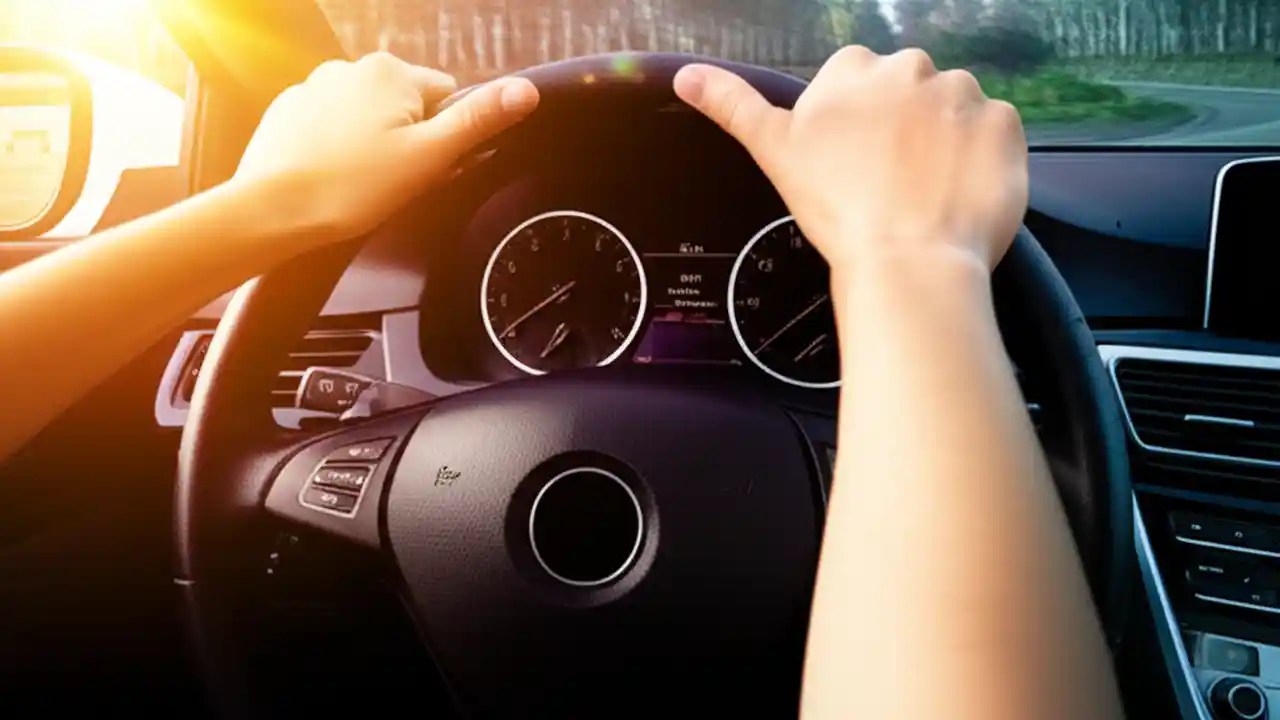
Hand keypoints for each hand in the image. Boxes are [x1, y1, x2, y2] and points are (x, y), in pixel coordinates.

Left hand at [236, 52, 538, 242]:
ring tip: (358, 184)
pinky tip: (331, 179)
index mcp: (391, 72)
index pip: (446, 97)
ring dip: (370, 146)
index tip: (425, 167)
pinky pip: (330, 129)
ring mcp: (314, 88)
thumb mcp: (430, 157)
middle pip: (405, 107)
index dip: (444, 138)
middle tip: (393, 181)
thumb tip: (526, 91)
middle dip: (406, 141)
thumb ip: (479, 120)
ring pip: (366, 119)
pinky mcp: (288, 113)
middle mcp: (350, 68)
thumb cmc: (351, 188)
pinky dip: (335, 151)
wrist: (272, 211)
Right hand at [673, 47, 1026, 273]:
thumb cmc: (837, 211)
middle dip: (905, 125)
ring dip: (946, 140)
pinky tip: (960, 192)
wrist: (907, 261)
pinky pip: (996, 132)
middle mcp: (911, 68)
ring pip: (955, 109)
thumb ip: (733, 105)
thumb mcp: (774, 152)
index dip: (860, 124)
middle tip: (892, 181)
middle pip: (910, 89)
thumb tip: (685, 74)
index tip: (856, 161)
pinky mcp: (1004, 125)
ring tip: (927, 191)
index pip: (860, 80)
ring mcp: (964, 95)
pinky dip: (983, 158)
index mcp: (854, 70)